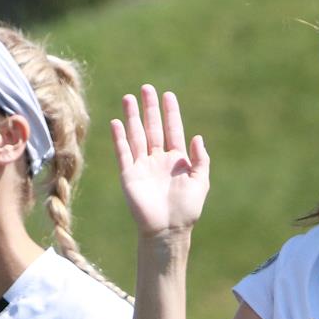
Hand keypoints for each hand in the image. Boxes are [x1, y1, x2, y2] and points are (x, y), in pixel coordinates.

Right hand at [111, 85, 209, 238]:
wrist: (168, 230)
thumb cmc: (187, 210)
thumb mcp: (200, 182)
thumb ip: (200, 159)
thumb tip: (198, 137)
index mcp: (176, 160)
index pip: (172, 130)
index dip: (170, 113)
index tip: (168, 95)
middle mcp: (158, 160)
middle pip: (152, 128)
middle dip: (149, 108)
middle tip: (146, 88)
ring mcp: (142, 166)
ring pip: (136, 136)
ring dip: (132, 117)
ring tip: (129, 98)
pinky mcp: (129, 175)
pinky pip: (123, 152)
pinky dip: (120, 138)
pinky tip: (117, 123)